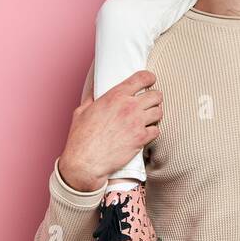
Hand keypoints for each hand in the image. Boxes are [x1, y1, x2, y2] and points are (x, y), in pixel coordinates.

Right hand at [58, 70, 163, 191]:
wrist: (85, 162)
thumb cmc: (81, 138)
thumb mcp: (81, 111)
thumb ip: (92, 97)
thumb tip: (93, 86)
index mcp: (115, 96)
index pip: (141, 78)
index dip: (149, 78)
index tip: (150, 80)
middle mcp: (129, 106)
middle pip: (156, 95)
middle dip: (155, 98)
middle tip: (150, 103)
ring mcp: (137, 122)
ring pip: (159, 112)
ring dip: (155, 115)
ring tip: (148, 118)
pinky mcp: (141, 138)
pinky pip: (157, 130)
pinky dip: (153, 131)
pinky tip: (145, 133)